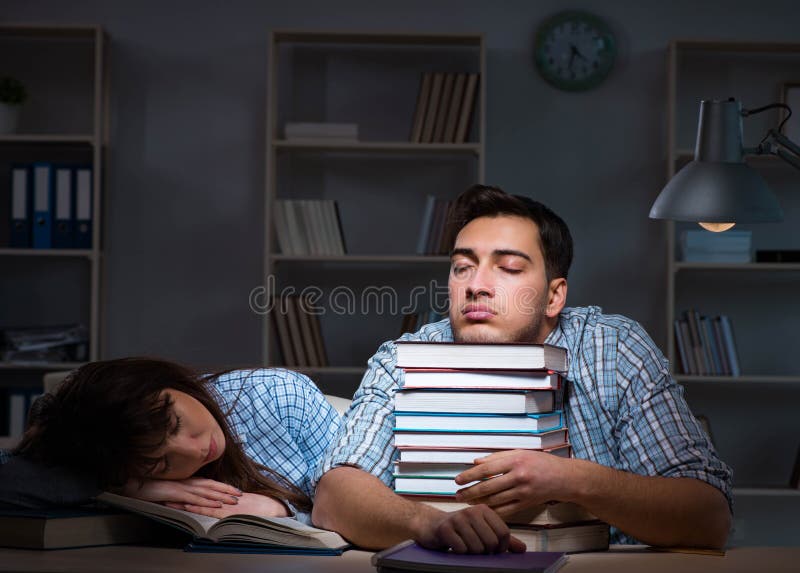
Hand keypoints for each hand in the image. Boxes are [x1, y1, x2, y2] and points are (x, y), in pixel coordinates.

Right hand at [121, 477, 241, 507]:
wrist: (138, 482)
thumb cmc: (153, 485)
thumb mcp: (171, 488)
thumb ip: (182, 492)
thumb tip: (191, 498)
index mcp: (188, 480)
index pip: (210, 482)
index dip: (223, 486)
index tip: (235, 489)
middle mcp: (189, 482)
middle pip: (213, 486)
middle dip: (227, 490)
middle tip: (241, 494)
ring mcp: (184, 487)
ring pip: (208, 492)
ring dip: (222, 496)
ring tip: (234, 500)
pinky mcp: (178, 494)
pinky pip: (196, 499)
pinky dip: (207, 502)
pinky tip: (216, 505)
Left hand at [165, 492, 288, 518]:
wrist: (275, 509)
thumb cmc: (263, 508)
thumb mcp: (244, 503)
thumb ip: (232, 501)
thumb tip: (224, 501)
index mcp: (225, 497)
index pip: (205, 491)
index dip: (190, 489)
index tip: (176, 487)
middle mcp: (223, 499)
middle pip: (199, 495)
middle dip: (182, 494)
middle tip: (166, 491)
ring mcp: (225, 505)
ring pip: (201, 501)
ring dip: (185, 501)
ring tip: (169, 500)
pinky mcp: (229, 513)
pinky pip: (211, 510)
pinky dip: (199, 509)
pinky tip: (187, 508)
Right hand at [416, 504, 525, 553]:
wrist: (431, 524)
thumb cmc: (460, 528)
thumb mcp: (482, 530)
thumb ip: (502, 539)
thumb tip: (522, 549)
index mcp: (484, 510)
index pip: (504, 533)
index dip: (501, 547)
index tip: (493, 550)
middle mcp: (472, 511)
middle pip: (491, 542)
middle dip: (486, 552)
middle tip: (477, 549)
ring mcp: (458, 519)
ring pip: (477, 548)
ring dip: (472, 553)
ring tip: (465, 545)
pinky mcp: (446, 529)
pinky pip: (462, 549)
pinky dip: (460, 553)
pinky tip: (455, 545)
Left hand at [454, 450, 573, 516]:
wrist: (565, 478)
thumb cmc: (541, 462)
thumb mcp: (520, 453)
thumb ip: (497, 457)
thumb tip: (475, 462)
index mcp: (515, 461)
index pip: (486, 469)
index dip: (470, 475)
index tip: (457, 480)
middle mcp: (519, 476)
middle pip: (488, 487)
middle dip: (470, 492)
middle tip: (457, 495)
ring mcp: (523, 492)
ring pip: (495, 500)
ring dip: (478, 502)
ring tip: (467, 502)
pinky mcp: (527, 504)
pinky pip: (506, 510)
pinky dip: (492, 511)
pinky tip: (482, 510)